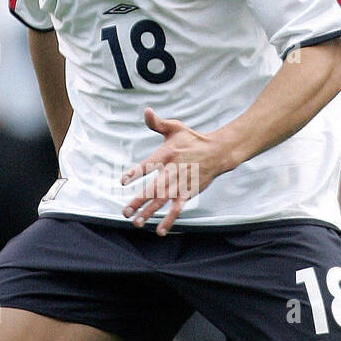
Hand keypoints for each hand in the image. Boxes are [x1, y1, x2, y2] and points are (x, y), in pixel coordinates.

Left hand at [120, 107, 235, 234]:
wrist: (218, 152)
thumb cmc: (192, 140)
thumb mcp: (175, 128)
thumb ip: (157, 122)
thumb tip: (146, 111)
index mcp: (167, 155)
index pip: (148, 165)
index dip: (135, 172)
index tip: (123, 181)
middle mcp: (173, 171)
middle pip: (154, 188)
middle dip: (139, 200)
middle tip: (125, 211)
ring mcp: (181, 184)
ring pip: (163, 201)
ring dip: (149, 212)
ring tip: (136, 222)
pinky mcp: (188, 193)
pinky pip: (177, 208)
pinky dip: (169, 219)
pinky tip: (159, 230)